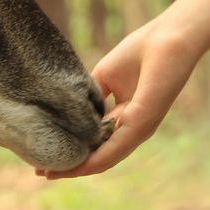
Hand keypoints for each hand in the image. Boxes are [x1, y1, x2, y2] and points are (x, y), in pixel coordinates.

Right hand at [39, 18, 200, 178]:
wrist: (168, 37)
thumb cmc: (142, 51)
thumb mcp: (105, 77)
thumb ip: (90, 97)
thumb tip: (69, 111)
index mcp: (126, 117)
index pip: (97, 142)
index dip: (73, 151)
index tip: (46, 156)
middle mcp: (133, 128)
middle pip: (99, 156)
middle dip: (70, 165)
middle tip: (41, 172)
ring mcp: (139, 127)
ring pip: (105, 158)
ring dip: (78, 169)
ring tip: (51, 173)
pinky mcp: (143, 121)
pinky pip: (115, 148)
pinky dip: (94, 160)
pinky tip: (76, 167)